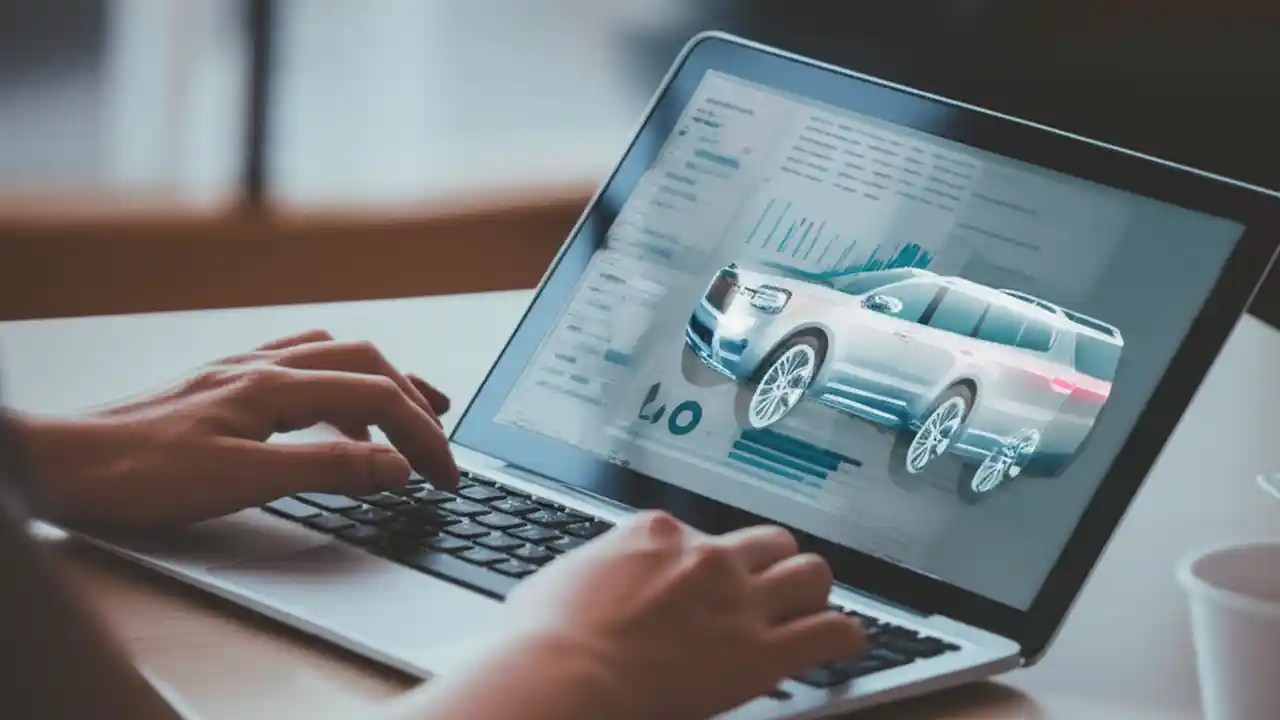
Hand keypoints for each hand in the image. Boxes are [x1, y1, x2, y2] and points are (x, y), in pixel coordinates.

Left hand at [16, 330, 457, 527]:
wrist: (60, 463)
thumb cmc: (137, 474)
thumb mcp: (241, 480)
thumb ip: (326, 470)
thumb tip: (394, 465)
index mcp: (274, 385)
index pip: (378, 399)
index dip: (423, 437)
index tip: (447, 476)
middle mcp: (262, 367)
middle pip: (366, 364)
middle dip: (416, 402)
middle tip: (441, 446)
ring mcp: (240, 372)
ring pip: (334, 358)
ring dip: (383, 382)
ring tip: (411, 412)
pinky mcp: (221, 386)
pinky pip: (299, 367)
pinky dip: (337, 385)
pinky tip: (331, 413)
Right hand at [403, 512, 865, 719]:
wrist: (562, 675)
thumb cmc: (545, 639)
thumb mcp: (560, 579)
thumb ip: (597, 572)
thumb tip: (593, 582)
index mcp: (658, 535)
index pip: (702, 536)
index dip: (705, 564)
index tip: (699, 587)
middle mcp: (707, 557)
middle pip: (770, 542)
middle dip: (770, 565)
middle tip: (762, 593)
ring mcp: (739, 601)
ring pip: (811, 572)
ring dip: (811, 591)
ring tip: (806, 611)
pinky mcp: (762, 651)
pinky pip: (832, 632)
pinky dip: (844, 637)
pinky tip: (843, 643)